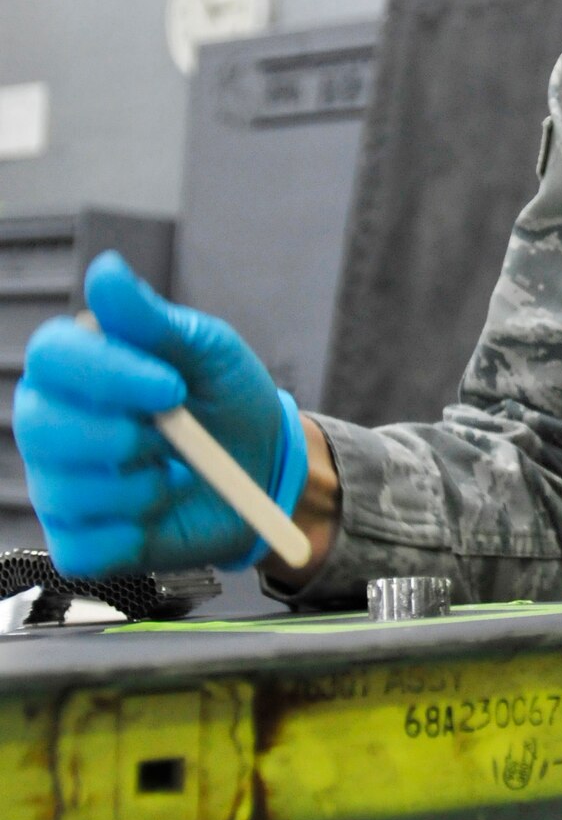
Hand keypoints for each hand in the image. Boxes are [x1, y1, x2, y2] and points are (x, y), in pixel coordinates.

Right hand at [14, 251, 306, 576]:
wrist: (264, 471)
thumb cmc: (227, 401)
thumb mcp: (207, 351)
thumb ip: (154, 320)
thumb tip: (106, 270)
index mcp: (77, 365)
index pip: (50, 356)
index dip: (107, 374)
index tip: (171, 387)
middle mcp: (52, 422)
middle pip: (40, 427)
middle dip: (119, 437)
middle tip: (173, 437)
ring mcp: (58, 484)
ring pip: (65, 490)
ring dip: (138, 488)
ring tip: (172, 476)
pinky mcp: (77, 540)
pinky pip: (82, 548)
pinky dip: (131, 536)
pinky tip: (156, 515)